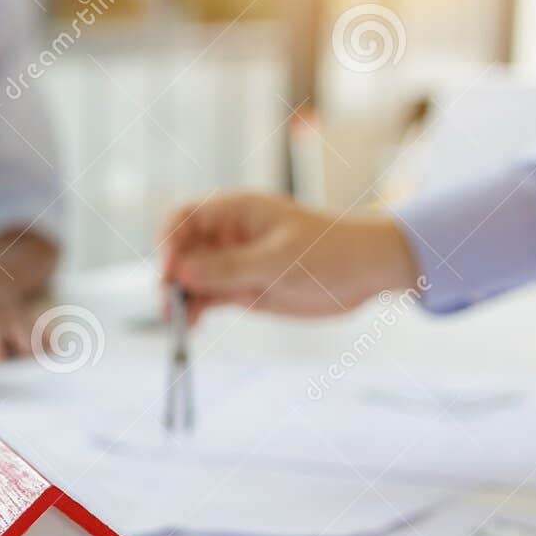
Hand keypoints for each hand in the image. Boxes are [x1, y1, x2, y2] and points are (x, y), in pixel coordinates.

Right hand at [158, 191, 420, 318]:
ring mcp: (232, 263)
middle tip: (170, 305)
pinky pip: (207, 297)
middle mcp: (227, 235)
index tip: (171, 271)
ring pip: (190, 278)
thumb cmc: (330, 251)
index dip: (168, 242)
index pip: (182, 217)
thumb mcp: (279, 259)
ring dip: (179, 297)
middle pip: (180, 250)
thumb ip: (229, 267)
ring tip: (179, 321)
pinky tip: (192, 324)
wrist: (367, 271)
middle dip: (169, 275)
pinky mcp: (241, 288)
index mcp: (234, 211)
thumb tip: (180, 272)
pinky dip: (195, 309)